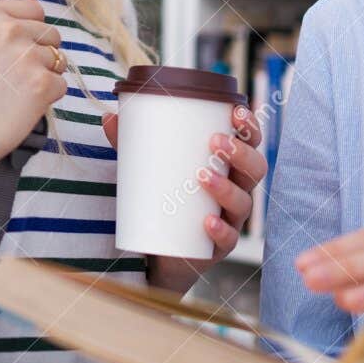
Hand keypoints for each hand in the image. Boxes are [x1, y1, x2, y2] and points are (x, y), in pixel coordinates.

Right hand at [0, 0, 64, 181]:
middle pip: (51, 34)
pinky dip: (46, 99)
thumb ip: (0, 21)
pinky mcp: (40, 83)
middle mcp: (7, 28)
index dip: (29, 34)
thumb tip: (36, 1)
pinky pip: (61, 85)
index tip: (9, 55)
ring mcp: (25, 55)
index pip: (34, 9)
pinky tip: (20, 107)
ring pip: (59, 60)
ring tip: (13, 93)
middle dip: (39, 55)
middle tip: (9, 79)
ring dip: (43, 77)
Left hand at [103, 103, 266, 295]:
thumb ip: (131, 143)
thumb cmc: (163, 198)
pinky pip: (227, 239)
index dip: (251, 127)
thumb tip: (108, 117)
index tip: (237, 112)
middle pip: (255, 170)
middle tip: (214, 142)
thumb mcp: (149, 168)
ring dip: (226, 187)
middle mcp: (237, 192)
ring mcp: (231, 220)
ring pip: (243, 202)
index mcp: (228, 167)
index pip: (251, 143)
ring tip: (202, 175)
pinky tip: (207, 221)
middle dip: (240, 153)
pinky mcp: (218, 247)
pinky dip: (219, 229)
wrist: (158, 250)